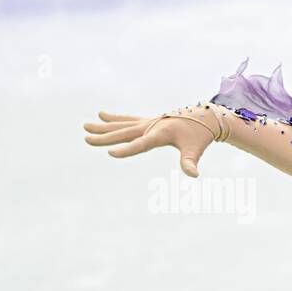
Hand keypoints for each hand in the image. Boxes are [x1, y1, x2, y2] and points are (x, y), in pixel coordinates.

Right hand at [83, 109, 215, 177]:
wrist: (205, 118)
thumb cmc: (199, 136)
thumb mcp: (195, 150)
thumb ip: (190, 162)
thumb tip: (194, 175)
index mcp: (161, 133)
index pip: (140, 144)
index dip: (126, 150)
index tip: (110, 153)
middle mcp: (151, 126)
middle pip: (124, 133)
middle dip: (105, 137)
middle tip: (86, 139)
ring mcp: (149, 122)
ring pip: (122, 125)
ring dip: (104, 127)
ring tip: (86, 127)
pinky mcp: (149, 121)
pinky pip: (128, 120)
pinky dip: (115, 118)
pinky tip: (101, 115)